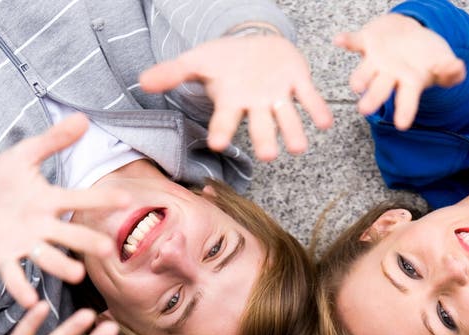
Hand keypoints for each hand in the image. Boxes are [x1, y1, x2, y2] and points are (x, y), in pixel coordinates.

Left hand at [0, 113, 129, 307]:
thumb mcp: (23, 157)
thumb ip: (53, 140)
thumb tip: (83, 118)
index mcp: (48, 202)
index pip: (79, 199)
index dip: (102, 199)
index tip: (126, 199)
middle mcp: (42, 227)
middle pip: (69, 237)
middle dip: (88, 243)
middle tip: (108, 249)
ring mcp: (24, 245)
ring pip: (47, 258)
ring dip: (61, 268)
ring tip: (76, 276)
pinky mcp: (2, 258)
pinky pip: (14, 276)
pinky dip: (22, 289)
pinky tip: (30, 301)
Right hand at [140, 36, 331, 160]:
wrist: (255, 45)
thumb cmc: (225, 60)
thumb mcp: (199, 60)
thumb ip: (173, 72)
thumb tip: (142, 81)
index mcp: (233, 103)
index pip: (225, 121)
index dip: (222, 131)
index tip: (216, 144)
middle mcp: (257, 108)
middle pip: (261, 129)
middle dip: (265, 141)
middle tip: (268, 155)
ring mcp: (280, 97)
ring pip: (288, 120)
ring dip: (294, 133)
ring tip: (297, 148)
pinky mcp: (299, 83)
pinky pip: (311, 99)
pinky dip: (318, 110)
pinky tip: (326, 122)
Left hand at [334, 13, 464, 129]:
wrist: (409, 34)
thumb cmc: (426, 54)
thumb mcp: (441, 61)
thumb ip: (449, 69)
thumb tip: (458, 70)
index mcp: (407, 84)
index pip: (407, 101)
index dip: (405, 111)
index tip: (402, 125)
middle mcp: (388, 77)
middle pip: (380, 90)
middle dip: (373, 99)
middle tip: (364, 110)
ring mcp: (375, 61)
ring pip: (364, 72)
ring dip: (360, 77)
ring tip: (356, 85)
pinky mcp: (366, 43)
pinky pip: (355, 42)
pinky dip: (347, 41)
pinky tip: (338, 41)